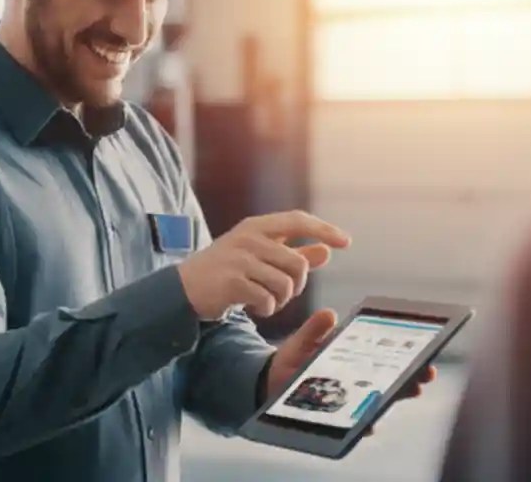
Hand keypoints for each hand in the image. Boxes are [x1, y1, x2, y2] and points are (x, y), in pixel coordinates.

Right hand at [176, 211, 349, 319]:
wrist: (184, 288)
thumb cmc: (226, 270)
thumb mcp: (259, 257)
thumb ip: (294, 254)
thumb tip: (327, 250)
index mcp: (256, 226)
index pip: (298, 220)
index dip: (323, 229)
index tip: (346, 242)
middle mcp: (248, 238)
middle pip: (297, 263)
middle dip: (296, 285)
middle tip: (281, 293)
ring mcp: (239, 259)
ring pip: (284, 285)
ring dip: (279, 300)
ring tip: (264, 299)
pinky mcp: (232, 282)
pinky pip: (267, 300)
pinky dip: (266, 309)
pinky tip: (253, 307)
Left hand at [264, 309, 437, 436]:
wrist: (272, 383)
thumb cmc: (293, 358)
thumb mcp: (302, 340)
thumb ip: (314, 329)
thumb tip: (330, 314)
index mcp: (356, 357)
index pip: (389, 356)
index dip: (410, 353)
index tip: (426, 348)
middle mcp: (360, 380)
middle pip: (394, 379)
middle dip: (413, 376)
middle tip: (425, 372)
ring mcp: (353, 399)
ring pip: (382, 400)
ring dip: (396, 397)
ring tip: (407, 392)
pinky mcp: (341, 417)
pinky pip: (359, 422)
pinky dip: (366, 423)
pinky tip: (371, 422)